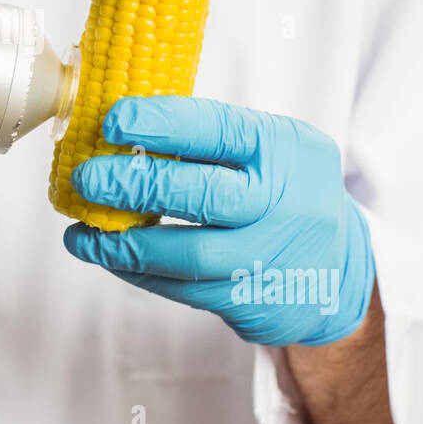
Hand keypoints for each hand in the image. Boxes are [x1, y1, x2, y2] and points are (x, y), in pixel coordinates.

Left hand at [63, 96, 374, 345]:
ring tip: (83, 233)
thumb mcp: (270, 147)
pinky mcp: (253, 302)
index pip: (219, 129)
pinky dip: (138, 272)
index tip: (114, 122)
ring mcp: (270, 257)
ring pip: (188, 255)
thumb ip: (210, 137)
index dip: (162, 124)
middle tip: (87, 179)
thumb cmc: (285, 192)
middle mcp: (283, 203)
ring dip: (124, 244)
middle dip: (135, 185)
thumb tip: (119, 129)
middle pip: (204, 195)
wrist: (339, 270)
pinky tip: (109, 256)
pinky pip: (183, 289)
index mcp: (283, 149)